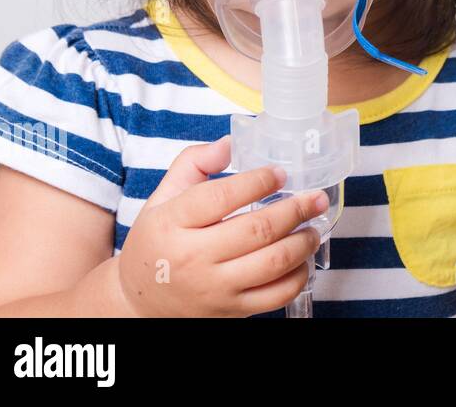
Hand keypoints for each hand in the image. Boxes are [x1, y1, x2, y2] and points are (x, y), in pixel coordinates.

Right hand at [115, 135, 326, 316]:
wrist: (140, 302)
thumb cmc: (157, 242)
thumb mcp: (162, 198)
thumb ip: (193, 163)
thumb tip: (229, 143)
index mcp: (171, 224)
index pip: (221, 197)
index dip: (258, 181)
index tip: (280, 174)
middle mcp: (192, 258)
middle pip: (256, 230)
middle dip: (295, 210)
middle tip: (315, 198)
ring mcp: (213, 289)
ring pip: (272, 264)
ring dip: (303, 242)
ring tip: (313, 227)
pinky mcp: (230, 311)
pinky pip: (275, 296)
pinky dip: (298, 276)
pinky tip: (302, 259)